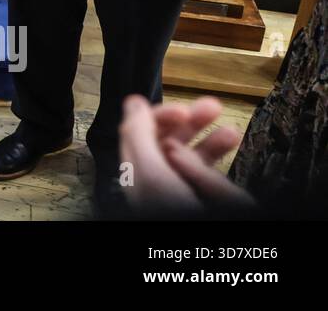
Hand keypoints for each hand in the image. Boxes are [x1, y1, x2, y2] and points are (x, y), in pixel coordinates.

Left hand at [118, 94, 255, 215]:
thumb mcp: (151, 172)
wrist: (204, 260)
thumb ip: (138, 137)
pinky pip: (207, 178)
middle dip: (191, 122)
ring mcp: (178, 194)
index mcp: (137, 174)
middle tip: (212, 106)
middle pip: (167, 143)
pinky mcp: (200, 203)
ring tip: (230, 131)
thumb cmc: (172, 212)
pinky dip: (217, 162)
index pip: (139, 135)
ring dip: (210, 139)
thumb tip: (133, 104)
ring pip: (192, 159)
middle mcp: (155, 183)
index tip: (179, 108)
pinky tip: (230, 148)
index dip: (157, 116)